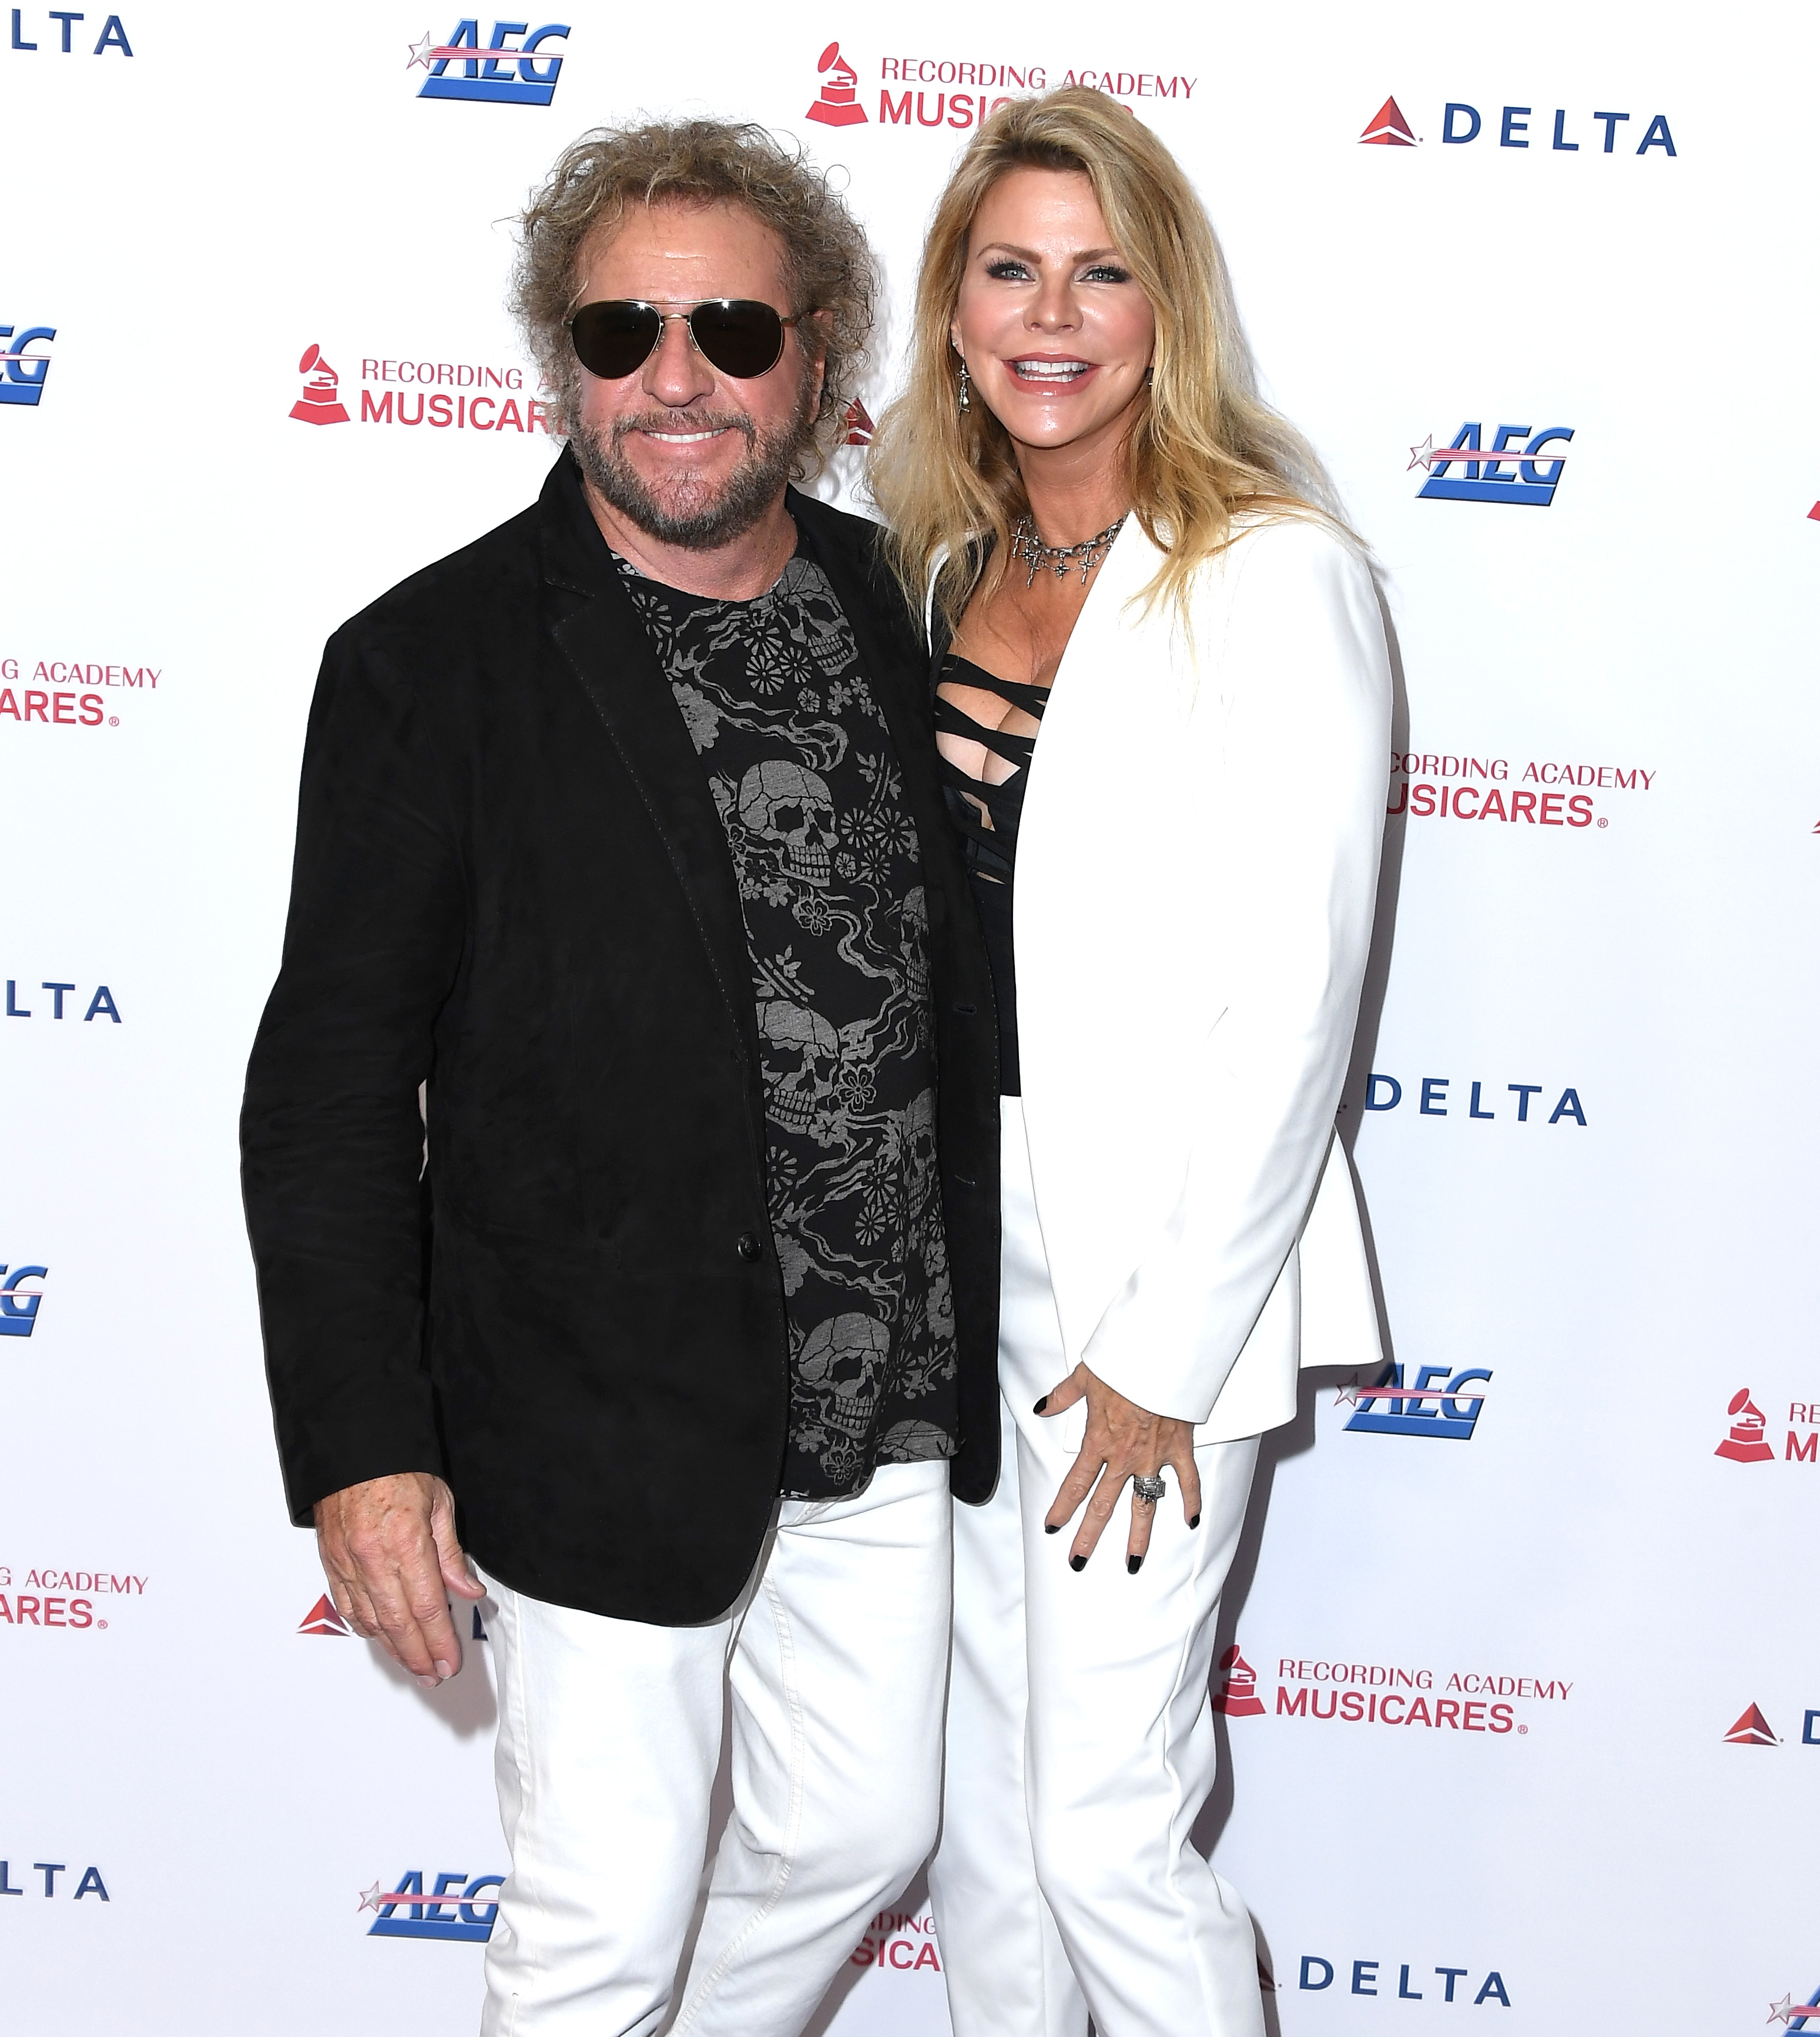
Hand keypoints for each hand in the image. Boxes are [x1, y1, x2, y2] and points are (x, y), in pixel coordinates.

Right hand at [313, 1472, 483, 1685]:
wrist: (353, 1446)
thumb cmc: (398, 1467)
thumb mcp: (439, 1502)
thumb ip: (452, 1553)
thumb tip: (468, 1590)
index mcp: (406, 1541)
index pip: (428, 1607)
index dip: (439, 1641)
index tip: (449, 1662)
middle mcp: (373, 1557)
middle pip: (398, 1623)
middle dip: (418, 1656)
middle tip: (433, 1675)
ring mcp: (348, 1561)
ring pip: (371, 1620)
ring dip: (392, 1649)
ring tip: (412, 1665)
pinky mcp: (331, 1561)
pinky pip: (348, 1604)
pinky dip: (365, 1626)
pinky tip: (379, 1637)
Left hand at [1037, 1364, 1200, 1573]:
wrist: (1160, 1359)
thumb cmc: (1122, 1365)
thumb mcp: (1084, 1377)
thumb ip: (1063, 1396)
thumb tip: (1042, 1406)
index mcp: (1098, 1442)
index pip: (1075, 1484)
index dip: (1062, 1508)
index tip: (1052, 1527)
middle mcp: (1123, 1457)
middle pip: (1103, 1505)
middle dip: (1089, 1536)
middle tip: (1078, 1561)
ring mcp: (1153, 1458)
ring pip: (1144, 1506)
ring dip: (1138, 1537)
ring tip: (1132, 1563)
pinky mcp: (1179, 1450)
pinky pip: (1187, 1482)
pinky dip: (1191, 1502)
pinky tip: (1191, 1522)